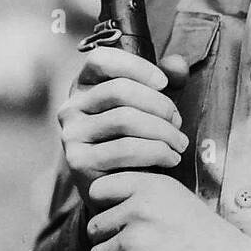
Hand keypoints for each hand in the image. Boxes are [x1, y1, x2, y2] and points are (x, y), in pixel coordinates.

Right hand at [58, 48, 189, 206]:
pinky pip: (126, 149)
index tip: (165, 83)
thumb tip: (178, 64)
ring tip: (180, 144)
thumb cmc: (136, 141)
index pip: (101, 59)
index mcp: (83, 86)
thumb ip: (163, 82)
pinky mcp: (78, 162)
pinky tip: (172, 159)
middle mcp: (70, 108)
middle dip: (159, 104)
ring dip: (163, 131)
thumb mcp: (148, 107)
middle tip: (179, 122)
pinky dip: (157, 152)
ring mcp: (71, 135)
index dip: (136, 66)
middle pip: (119, 90)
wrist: (121, 190)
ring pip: (125, 119)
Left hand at [85, 172, 250, 250]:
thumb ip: (145, 198)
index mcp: (151, 186)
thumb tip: (104, 204)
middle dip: (112, 246)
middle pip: (94, 229)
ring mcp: (134, 241)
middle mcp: (138, 208)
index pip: (99, 190)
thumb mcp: (181, 204)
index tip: (128, 226)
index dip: (108, 211)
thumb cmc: (214, 244)